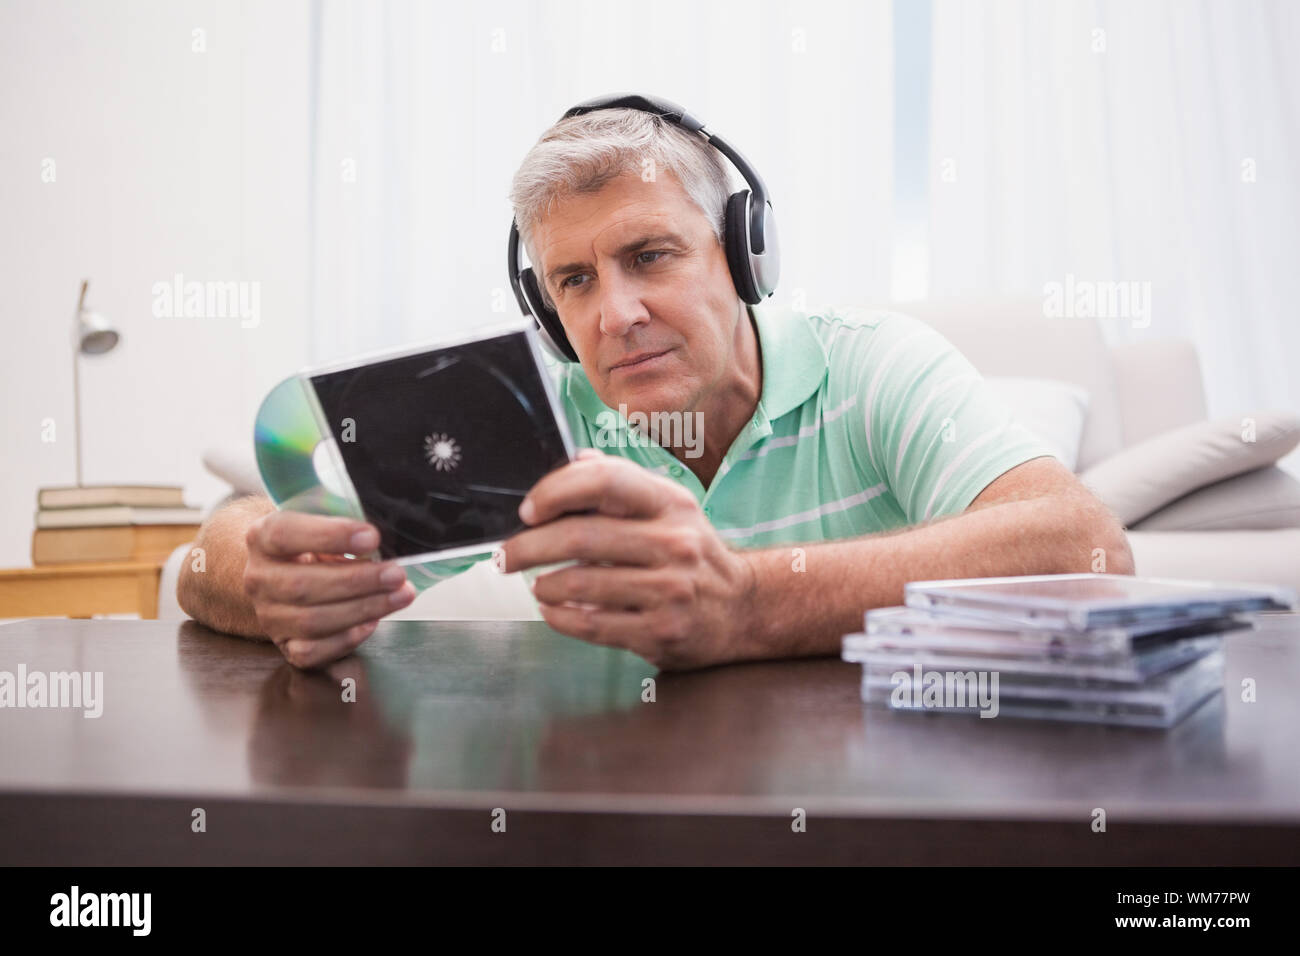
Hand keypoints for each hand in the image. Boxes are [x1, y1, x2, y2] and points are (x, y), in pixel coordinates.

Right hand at [242, 511, 415, 668]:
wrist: (290, 574)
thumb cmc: (315, 545)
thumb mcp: (322, 524)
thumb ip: (343, 529)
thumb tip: (378, 541)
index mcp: (262, 537)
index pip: (285, 534)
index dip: (330, 536)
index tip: (371, 537)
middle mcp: (259, 578)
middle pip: (302, 585)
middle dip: (357, 581)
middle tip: (396, 574)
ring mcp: (269, 615)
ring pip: (311, 621)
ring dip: (363, 609)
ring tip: (399, 595)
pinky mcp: (285, 645)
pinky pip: (312, 651)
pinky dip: (346, 638)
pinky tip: (372, 622)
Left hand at [498, 450, 757, 669]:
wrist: (744, 608)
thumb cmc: (694, 554)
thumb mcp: (669, 508)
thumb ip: (622, 484)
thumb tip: (578, 460)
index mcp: (670, 503)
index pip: (605, 481)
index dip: (556, 490)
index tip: (528, 510)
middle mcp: (673, 543)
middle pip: (581, 537)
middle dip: (529, 547)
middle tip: (506, 556)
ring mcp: (669, 590)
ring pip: (581, 583)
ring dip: (544, 585)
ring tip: (536, 584)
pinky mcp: (661, 631)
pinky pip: (592, 624)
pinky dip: (561, 617)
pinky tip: (554, 609)